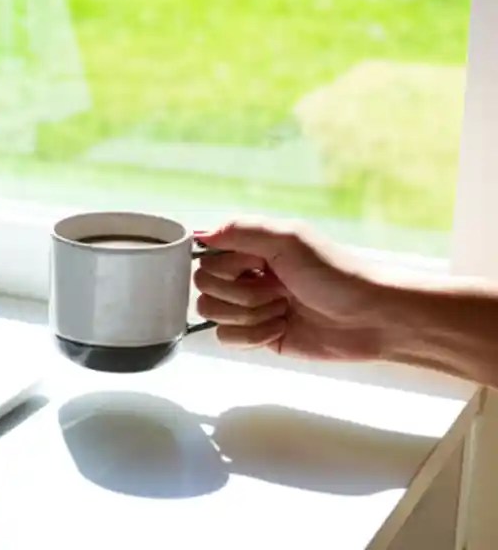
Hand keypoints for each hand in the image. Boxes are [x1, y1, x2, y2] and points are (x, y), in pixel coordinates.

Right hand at [193, 218, 390, 360]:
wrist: (370, 318)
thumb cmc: (336, 274)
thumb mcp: (289, 239)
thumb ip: (241, 230)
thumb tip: (201, 234)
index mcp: (251, 250)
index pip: (206, 259)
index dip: (228, 268)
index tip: (257, 266)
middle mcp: (246, 277)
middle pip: (204, 289)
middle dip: (243, 293)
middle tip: (278, 289)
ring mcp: (250, 308)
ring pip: (213, 315)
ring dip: (250, 314)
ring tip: (283, 308)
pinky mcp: (256, 337)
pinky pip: (227, 340)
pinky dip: (254, 336)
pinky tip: (281, 328)